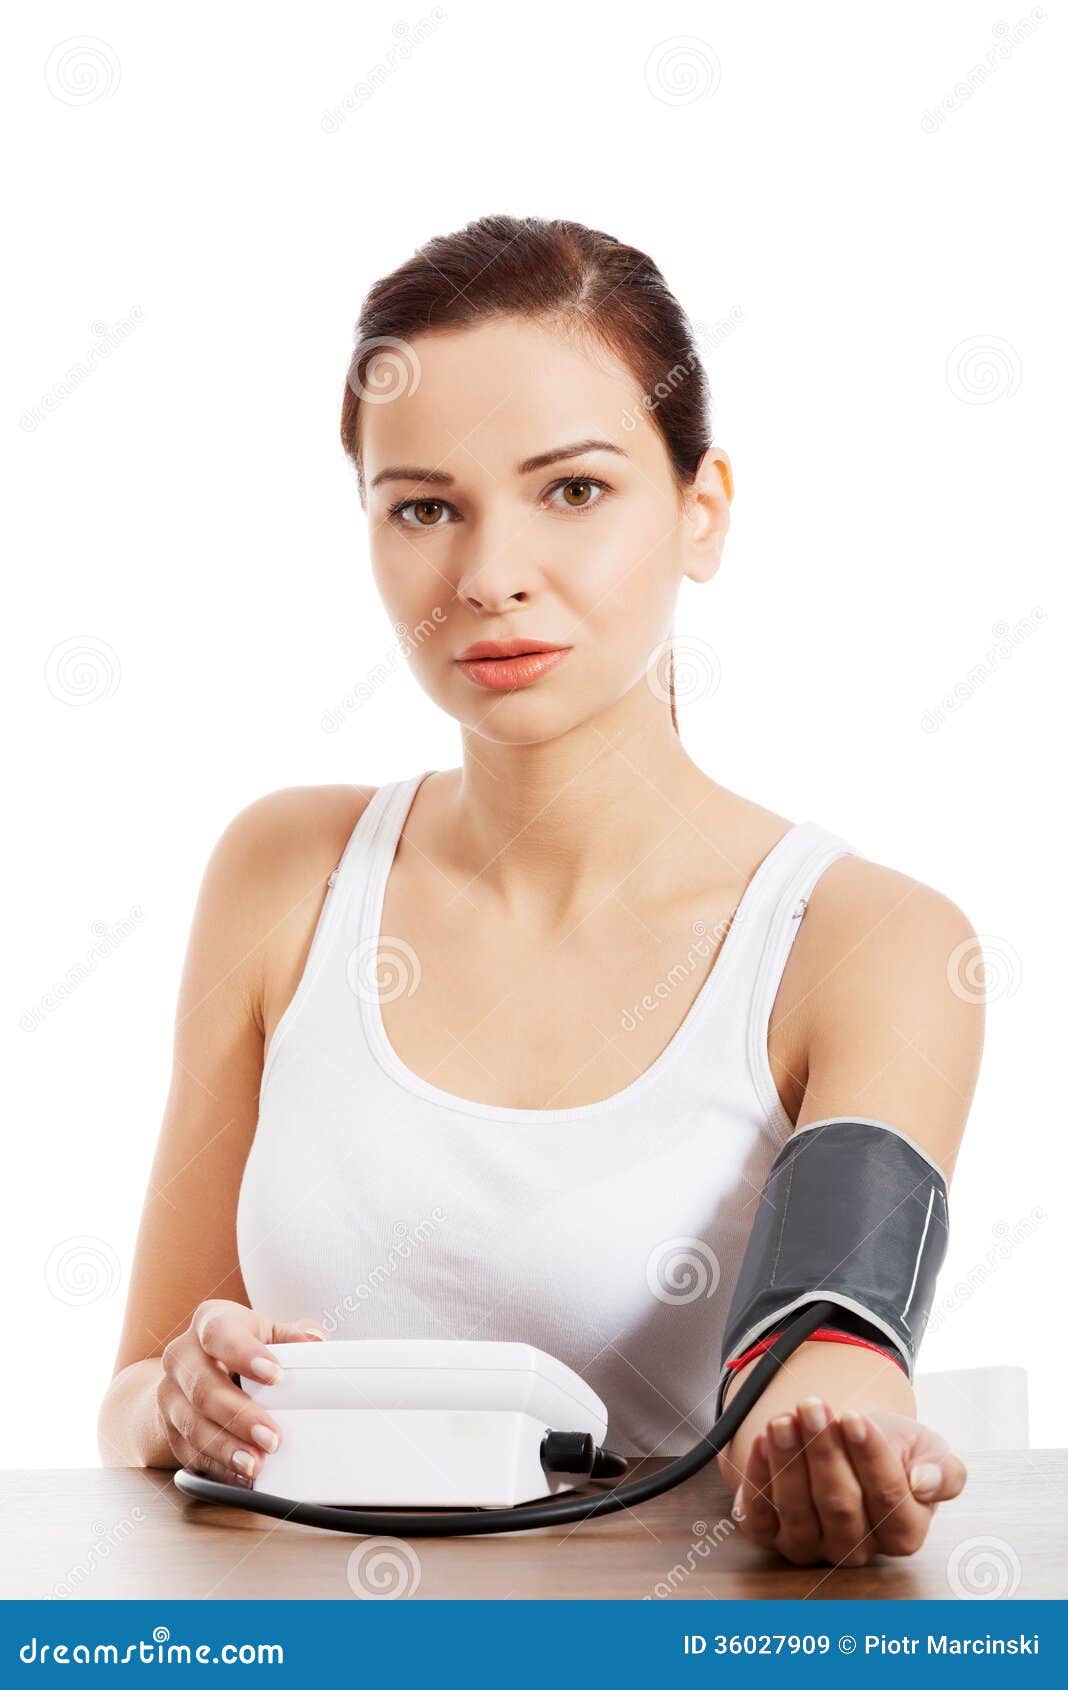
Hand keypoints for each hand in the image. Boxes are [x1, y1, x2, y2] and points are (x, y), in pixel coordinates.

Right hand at [158, 1299, 326, 1484]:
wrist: (192, 1373)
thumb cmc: (240, 1348)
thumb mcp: (266, 1333)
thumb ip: (292, 1335)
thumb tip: (315, 1341)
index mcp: (210, 1321)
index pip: (220, 1333)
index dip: (245, 1354)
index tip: (277, 1375)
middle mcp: (182, 1355)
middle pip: (203, 1386)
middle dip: (240, 1416)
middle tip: (272, 1437)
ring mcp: (170, 1394)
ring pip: (192, 1424)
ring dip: (226, 1447)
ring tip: (256, 1463)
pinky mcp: (168, 1428)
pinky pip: (188, 1452)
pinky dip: (216, 1466)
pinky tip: (239, 1474)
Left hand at [732, 1396, 967, 1567]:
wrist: (846, 1442)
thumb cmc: (893, 1449)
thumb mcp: (927, 1450)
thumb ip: (944, 1471)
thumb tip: (924, 1482)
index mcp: (903, 1533)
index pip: (889, 1499)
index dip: (870, 1457)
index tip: (853, 1416)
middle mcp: (856, 1549)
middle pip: (839, 1505)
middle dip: (823, 1451)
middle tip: (811, 1406)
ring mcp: (811, 1547)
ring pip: (798, 1512)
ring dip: (788, 1461)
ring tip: (784, 1419)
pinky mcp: (771, 1536)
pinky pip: (760, 1516)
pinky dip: (758, 1477)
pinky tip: (762, 1440)